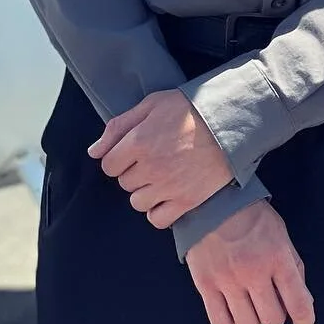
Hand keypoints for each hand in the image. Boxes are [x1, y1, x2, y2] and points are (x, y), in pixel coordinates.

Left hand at [89, 89, 233, 227]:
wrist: (230, 120)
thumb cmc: (190, 108)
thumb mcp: (152, 104)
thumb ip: (119, 127)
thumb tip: (94, 151)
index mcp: (138, 142)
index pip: (109, 165)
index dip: (119, 157)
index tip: (134, 151)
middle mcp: (150, 167)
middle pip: (124, 183)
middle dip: (134, 172)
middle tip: (154, 158)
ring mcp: (168, 187)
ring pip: (138, 202)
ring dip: (145, 191)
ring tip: (162, 176)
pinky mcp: (187, 201)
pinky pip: (158, 219)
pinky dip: (159, 211)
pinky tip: (168, 196)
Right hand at [186, 201, 314, 323]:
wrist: (212, 199)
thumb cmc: (250, 216)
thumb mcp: (281, 235)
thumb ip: (294, 268)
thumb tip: (304, 301)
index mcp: (277, 257)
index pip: (298, 304)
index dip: (304, 318)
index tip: (303, 320)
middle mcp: (253, 272)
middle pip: (272, 320)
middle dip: (276, 315)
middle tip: (271, 301)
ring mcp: (227, 280)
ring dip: (252, 319)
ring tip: (249, 303)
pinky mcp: (205, 284)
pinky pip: (220, 322)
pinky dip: (229, 320)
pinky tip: (231, 306)